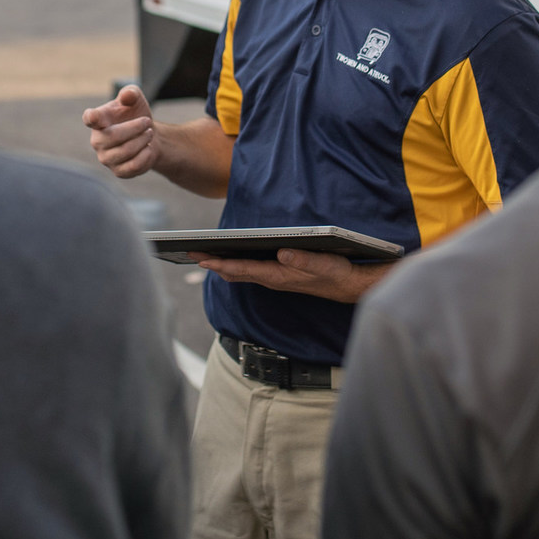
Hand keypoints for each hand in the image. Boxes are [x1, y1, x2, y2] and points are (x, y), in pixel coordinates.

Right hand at [84, 85, 159, 179]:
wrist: (148, 136)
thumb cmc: (136, 115)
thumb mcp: (135, 99)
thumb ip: (131, 93)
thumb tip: (127, 95)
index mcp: (98, 120)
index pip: (90, 119)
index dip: (91, 118)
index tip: (94, 117)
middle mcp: (97, 140)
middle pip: (114, 136)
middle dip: (136, 128)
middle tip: (147, 121)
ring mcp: (106, 158)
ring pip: (126, 151)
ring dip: (143, 140)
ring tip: (149, 133)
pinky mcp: (118, 171)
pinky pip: (134, 165)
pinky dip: (146, 155)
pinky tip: (148, 148)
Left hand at [193, 248, 393, 303]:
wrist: (348, 286)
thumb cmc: (335, 272)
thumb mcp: (323, 264)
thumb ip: (303, 259)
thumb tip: (282, 253)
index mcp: (279, 275)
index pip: (244, 269)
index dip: (222, 263)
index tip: (203, 259)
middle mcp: (273, 279)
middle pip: (236, 272)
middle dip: (213, 263)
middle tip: (191, 254)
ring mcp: (275, 279)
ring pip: (241, 273)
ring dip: (221, 265)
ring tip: (203, 256)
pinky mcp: (279, 276)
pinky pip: (250, 271)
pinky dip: (235, 265)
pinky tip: (229, 260)